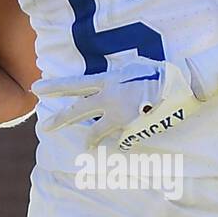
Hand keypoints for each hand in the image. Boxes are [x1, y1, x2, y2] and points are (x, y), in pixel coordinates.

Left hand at [35, 59, 197, 149]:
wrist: (181, 87)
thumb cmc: (160, 73)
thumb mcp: (133, 69)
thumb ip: (118, 79)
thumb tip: (110, 84)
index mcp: (107, 81)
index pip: (74, 84)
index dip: (54, 87)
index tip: (36, 89)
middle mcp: (108, 99)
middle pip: (77, 112)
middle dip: (59, 120)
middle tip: (44, 127)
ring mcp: (118, 117)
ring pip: (96, 132)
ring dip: (91, 140)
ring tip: (86, 146)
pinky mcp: (131, 131)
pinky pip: (121, 139)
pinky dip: (123, 140)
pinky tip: (126, 141)